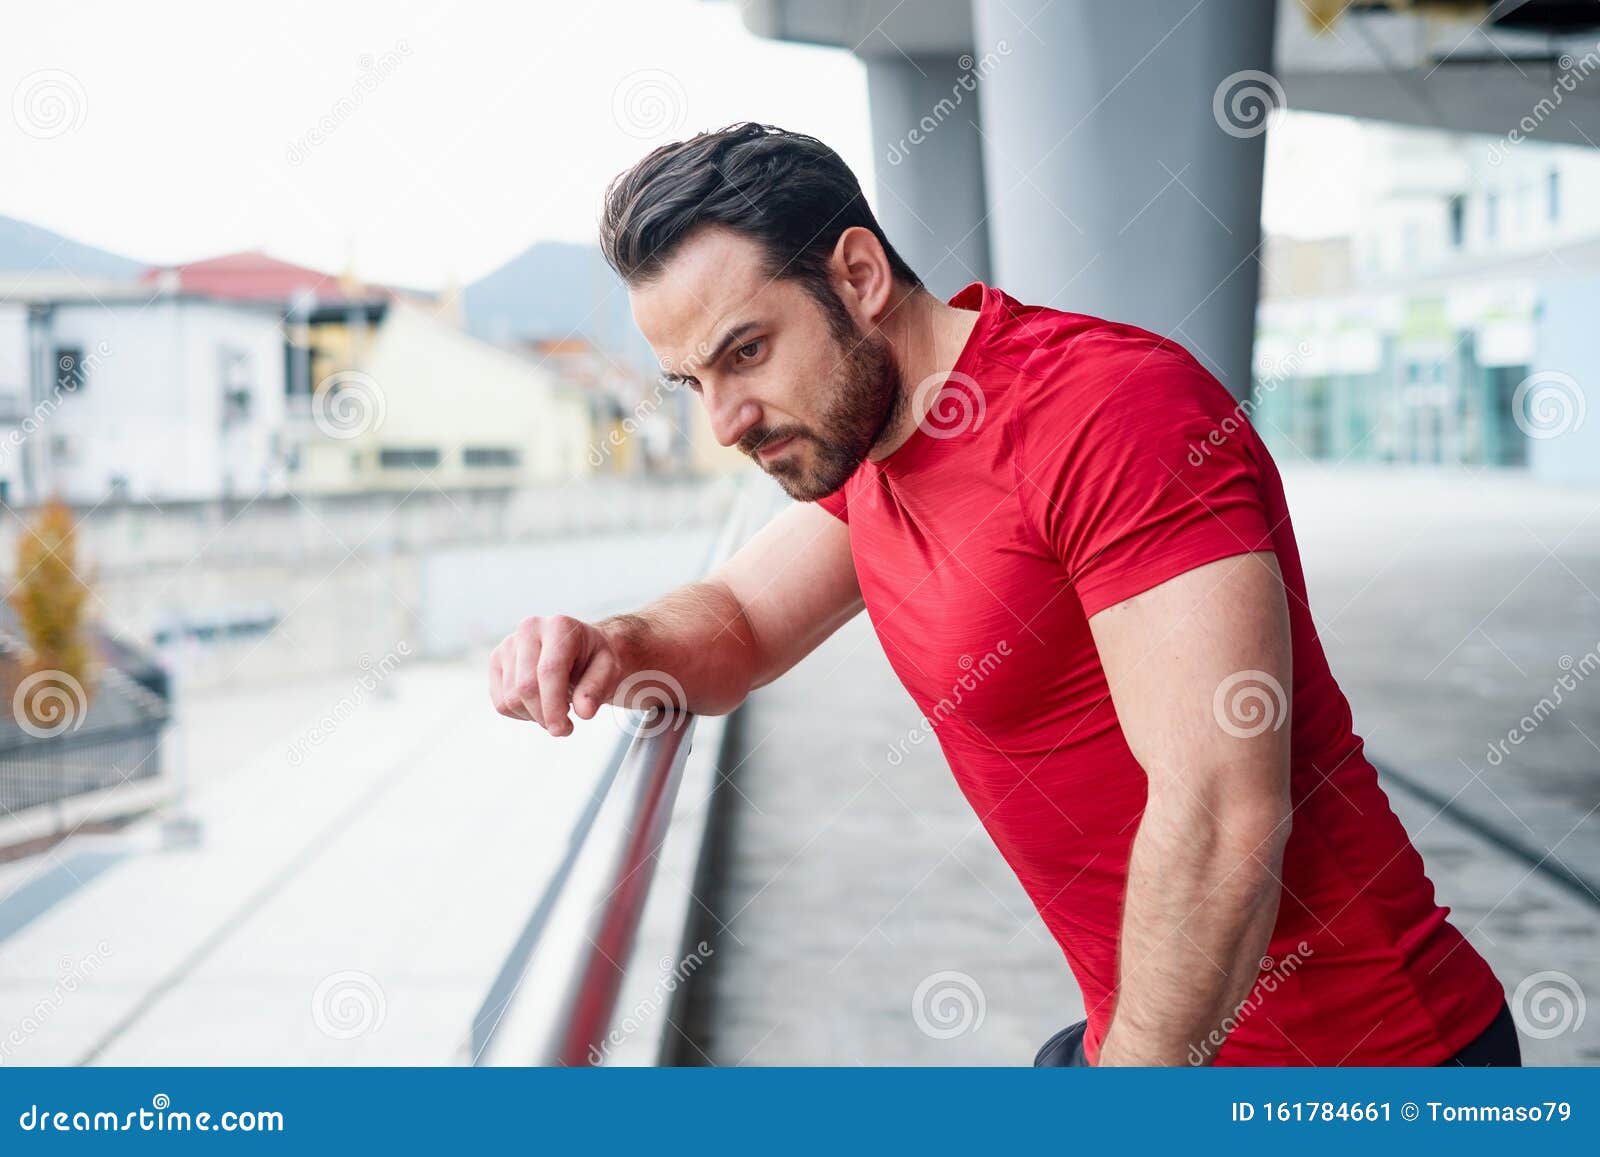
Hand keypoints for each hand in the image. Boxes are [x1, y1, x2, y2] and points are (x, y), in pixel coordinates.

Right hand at [488, 615, 624, 736]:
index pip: (548, 671)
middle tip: (564, 726)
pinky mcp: (497, 660)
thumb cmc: (596, 659)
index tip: (562, 729)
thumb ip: (597, 689)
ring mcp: (509, 644)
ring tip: (556, 707)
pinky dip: (521, 713)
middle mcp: (529, 629)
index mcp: (559, 626)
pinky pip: (500, 702)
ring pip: (510, 698)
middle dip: (544, 716)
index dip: (553, 705)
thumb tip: (584, 712)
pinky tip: (540, 704)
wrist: (582, 648)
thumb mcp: (609, 670)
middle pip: (525, 687)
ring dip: (534, 715)